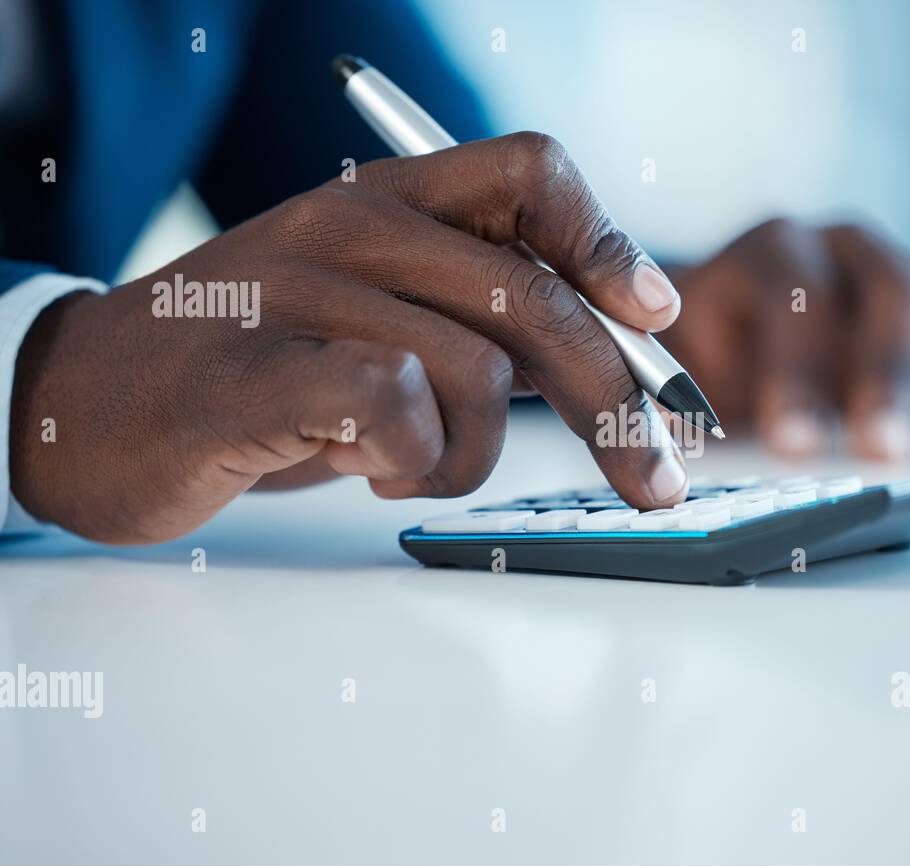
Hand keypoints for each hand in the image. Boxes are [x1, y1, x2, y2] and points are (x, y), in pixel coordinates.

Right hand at [10, 133, 689, 543]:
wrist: (83, 405)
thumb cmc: (254, 369)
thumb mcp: (373, 319)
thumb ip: (475, 320)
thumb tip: (612, 363)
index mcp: (389, 200)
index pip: (530, 172)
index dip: (610, 244)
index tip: (655, 320)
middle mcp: (351, 226)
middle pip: (536, 297)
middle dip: (615, 405)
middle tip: (649, 478)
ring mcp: (300, 292)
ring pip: (478, 371)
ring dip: (475, 454)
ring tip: (410, 469)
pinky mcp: (256, 370)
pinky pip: (394, 405)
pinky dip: (413, 460)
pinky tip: (370, 468)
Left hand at [657, 219, 909, 458]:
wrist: (742, 340)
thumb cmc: (713, 364)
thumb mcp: (686, 376)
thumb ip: (691, 403)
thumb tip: (688, 458)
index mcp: (772, 251)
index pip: (794, 286)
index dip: (797, 365)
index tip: (793, 443)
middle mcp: (851, 247)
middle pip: (892, 285)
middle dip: (889, 373)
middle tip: (883, 450)